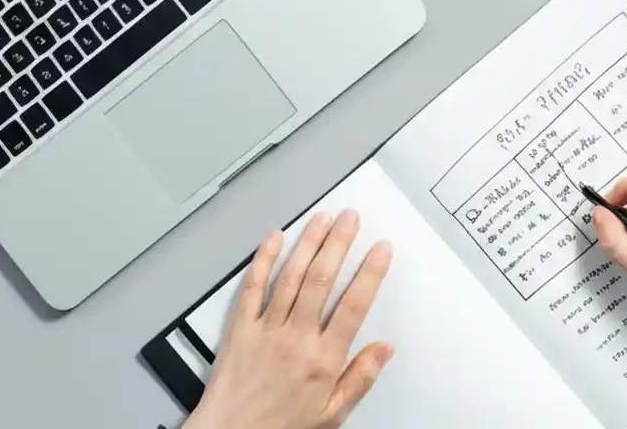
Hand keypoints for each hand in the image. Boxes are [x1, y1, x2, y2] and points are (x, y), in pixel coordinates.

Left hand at [187, 210, 394, 428]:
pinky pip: (253, 287)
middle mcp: (296, 338)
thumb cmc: (280, 427)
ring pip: (291, 277)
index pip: (353, 306)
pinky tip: (275, 238)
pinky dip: (264, 260)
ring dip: (308, 243)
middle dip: (339, 243)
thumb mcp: (331, 414)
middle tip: (351, 218)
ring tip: (323, 218)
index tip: (381, 250)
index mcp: (323, 360)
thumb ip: (360, 378)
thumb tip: (384, 348)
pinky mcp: (241, 328)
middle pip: (322, 280)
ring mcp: (267, 329)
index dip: (370, 273)